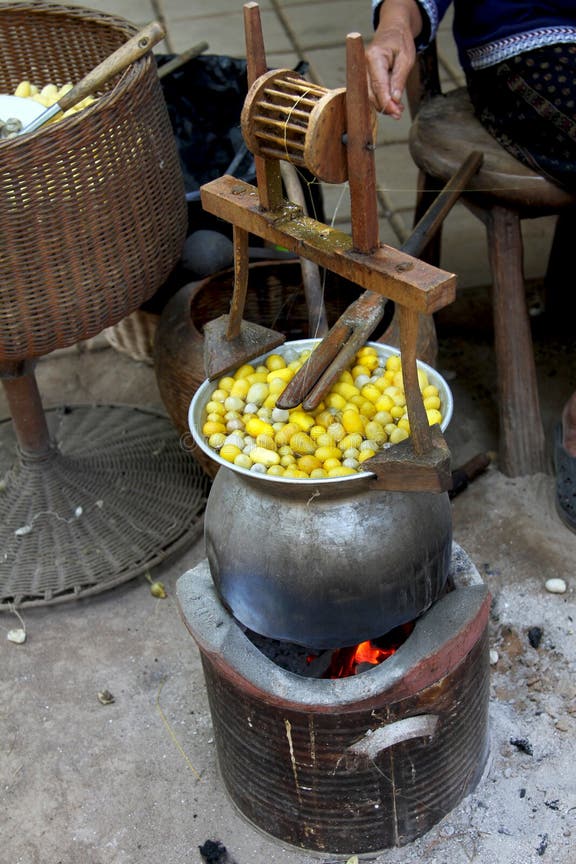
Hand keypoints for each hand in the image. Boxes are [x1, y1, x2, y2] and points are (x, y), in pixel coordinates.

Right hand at [365, 0, 421, 118]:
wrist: (393, 29)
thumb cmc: (400, 40)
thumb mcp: (406, 58)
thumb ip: (399, 79)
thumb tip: (394, 100)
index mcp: (374, 57)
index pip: (378, 85)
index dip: (386, 102)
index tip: (395, 112)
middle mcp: (364, 65)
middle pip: (371, 93)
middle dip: (385, 106)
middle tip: (399, 114)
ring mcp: (363, 71)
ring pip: (370, 95)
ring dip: (384, 104)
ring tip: (398, 109)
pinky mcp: (366, 77)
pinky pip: (372, 92)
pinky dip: (382, 99)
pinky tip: (393, 104)